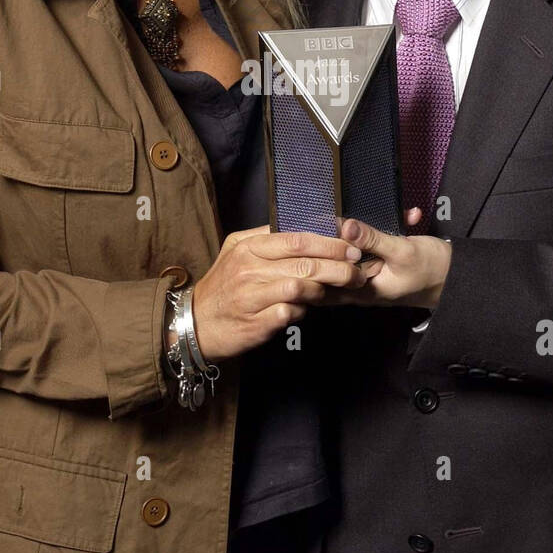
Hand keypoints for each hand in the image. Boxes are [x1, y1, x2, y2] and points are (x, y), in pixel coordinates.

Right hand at [192, 224, 366, 359]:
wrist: (194, 323)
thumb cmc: (222, 286)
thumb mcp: (236, 251)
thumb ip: (266, 238)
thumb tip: (304, 230)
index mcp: (249, 246)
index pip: (298, 239)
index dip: (330, 243)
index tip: (352, 248)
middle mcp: (249, 268)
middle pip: (305, 263)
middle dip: (338, 267)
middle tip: (358, 272)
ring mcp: (251, 296)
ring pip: (300, 287)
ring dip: (324, 290)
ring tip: (338, 291)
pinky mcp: (255, 323)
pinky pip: (290, 313)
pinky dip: (304, 311)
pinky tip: (309, 310)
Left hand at [314, 212, 451, 308]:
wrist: (458, 278)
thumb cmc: (433, 269)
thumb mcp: (402, 251)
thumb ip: (373, 238)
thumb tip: (344, 225)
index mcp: (363, 290)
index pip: (326, 278)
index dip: (316, 258)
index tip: (310, 235)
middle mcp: (363, 286)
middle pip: (335, 265)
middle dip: (333, 241)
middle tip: (328, 219)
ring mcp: (372, 275)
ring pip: (354, 253)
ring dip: (359, 232)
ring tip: (365, 214)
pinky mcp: (381, 264)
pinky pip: (372, 247)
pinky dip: (380, 232)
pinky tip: (404, 217)